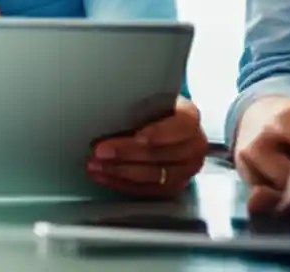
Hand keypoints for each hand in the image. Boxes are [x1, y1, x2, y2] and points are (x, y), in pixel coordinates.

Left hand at [89, 97, 207, 197]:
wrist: (159, 124)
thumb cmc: (150, 110)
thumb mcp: (145, 100)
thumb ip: (135, 105)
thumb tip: (104, 106)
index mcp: (189, 118)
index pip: (182, 126)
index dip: (160, 133)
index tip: (138, 137)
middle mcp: (193, 146)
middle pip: (162, 154)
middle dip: (127, 154)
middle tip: (100, 150)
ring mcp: (186, 169)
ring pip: (154, 176)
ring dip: (119, 171)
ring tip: (95, 165)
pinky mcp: (173, 186)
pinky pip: (147, 189)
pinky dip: (121, 183)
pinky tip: (103, 175)